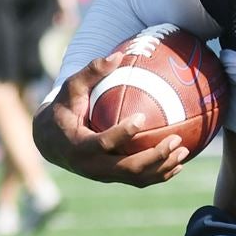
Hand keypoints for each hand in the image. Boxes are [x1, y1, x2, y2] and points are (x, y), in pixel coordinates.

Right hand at [33, 53, 189, 186]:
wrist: (51, 141)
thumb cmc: (64, 108)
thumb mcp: (71, 88)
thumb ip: (92, 72)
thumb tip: (117, 55)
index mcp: (78, 146)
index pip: (102, 143)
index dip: (122, 134)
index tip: (141, 118)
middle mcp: (91, 166)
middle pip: (126, 168)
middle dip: (154, 157)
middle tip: (176, 140)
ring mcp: (103, 176)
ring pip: (136, 178)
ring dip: (162, 167)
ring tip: (184, 151)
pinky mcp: (112, 178)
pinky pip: (138, 180)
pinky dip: (160, 174)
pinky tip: (179, 163)